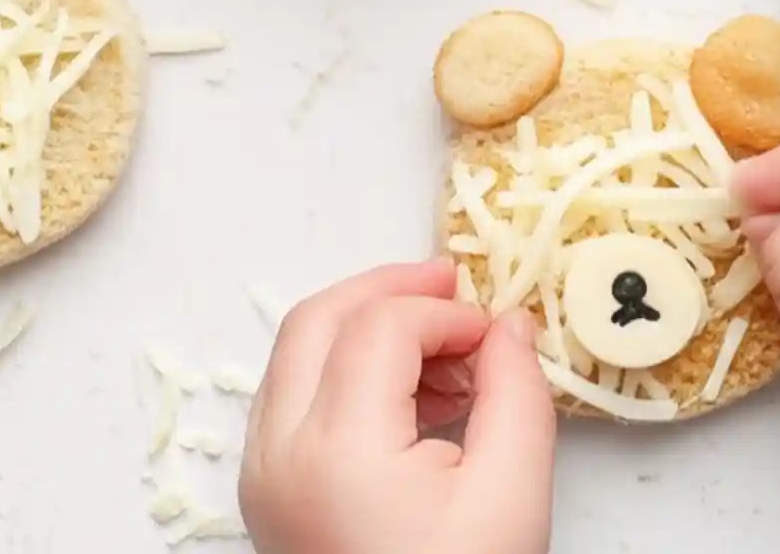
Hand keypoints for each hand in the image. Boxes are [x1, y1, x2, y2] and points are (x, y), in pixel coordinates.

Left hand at [238, 260, 555, 553]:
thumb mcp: (511, 493)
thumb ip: (518, 393)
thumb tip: (511, 324)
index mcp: (334, 450)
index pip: (381, 328)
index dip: (446, 312)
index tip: (498, 334)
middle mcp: (277, 451)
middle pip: (317, 319)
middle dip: (390, 290)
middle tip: (454, 286)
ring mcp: (262, 472)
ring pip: (297, 351)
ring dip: (368, 327)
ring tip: (447, 353)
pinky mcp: (268, 489)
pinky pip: (295, 396)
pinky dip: (348, 370)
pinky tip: (412, 393)